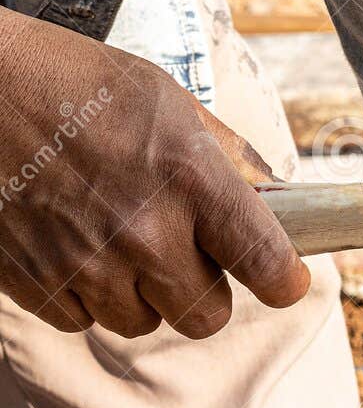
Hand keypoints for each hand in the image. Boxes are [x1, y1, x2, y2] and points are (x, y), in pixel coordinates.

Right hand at [0, 10, 308, 337]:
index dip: (284, 281)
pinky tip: (75, 246)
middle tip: (186, 255)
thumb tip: (280, 200)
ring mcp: (86, 262)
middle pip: (207, 316)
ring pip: (143, 323)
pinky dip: (84, 295)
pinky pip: (82, 321)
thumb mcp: (172, 102)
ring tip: (120, 240)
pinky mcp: (34, 281)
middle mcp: (144, 231)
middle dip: (204, 290)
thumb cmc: (79, 84)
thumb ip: (230, 158)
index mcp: (192, 179)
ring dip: (142, 295)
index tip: (282, 280)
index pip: (267, 263)